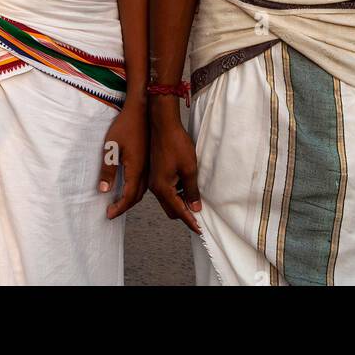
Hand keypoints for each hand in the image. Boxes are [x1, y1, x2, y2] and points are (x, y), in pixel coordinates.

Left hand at [98, 100, 147, 219]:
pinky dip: (137, 189)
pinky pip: (145, 180)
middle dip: (125, 206)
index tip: (109, 214)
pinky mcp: (149, 159)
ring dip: (132, 198)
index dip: (119, 208)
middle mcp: (145, 170)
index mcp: (136, 169)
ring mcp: (149, 165)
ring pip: (143, 189)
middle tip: (113, 210)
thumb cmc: (125, 126)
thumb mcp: (111, 147)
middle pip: (137, 196)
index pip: (129, 196)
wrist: (143, 110)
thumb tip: (104, 189)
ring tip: (120, 201)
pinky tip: (130, 185)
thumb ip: (108, 169)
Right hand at [149, 112, 201, 233]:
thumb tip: (195, 207)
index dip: (190, 221)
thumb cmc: (176, 144)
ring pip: (168, 200)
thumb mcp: (189, 168)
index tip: (200, 229)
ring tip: (194, 200)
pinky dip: (175, 192)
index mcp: (162, 188)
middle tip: (198, 215)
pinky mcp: (155, 172)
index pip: (179, 211)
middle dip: (184, 214)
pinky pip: (166, 190)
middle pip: (171, 209)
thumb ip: (191, 190)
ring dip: (180, 202)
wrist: (163, 124)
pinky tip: (185, 185)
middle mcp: (155, 187)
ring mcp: (154, 180)